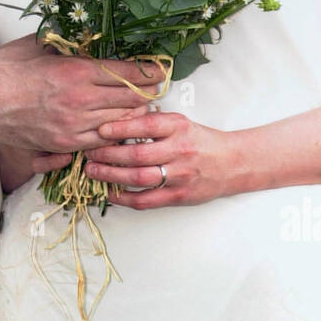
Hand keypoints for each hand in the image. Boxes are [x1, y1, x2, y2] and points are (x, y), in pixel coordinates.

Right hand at [0, 46, 167, 153]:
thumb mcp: (39, 44)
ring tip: (143, 109)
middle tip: (156, 88)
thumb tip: (90, 36)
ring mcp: (73, 126)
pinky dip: (113, 135)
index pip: (126, 72)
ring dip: (134, 116)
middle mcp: (80, 100)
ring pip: (120, 124)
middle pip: (130, 99)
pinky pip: (100, 143)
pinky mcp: (63, 144)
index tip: (160, 70)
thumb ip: (68, 42)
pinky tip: (118, 128)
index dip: (148, 72)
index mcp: (76, 71)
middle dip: (147, 94)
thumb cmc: (3, 70)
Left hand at [35, 106, 242, 209]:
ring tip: (92, 171)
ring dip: (110, 176)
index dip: (120, 128)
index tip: (99, 129)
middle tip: (89, 153)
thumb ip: (153, 123)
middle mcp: (179, 151)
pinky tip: (109, 193)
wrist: (232, 163)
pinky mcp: (178, 196)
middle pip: (137, 155)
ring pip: (138, 178)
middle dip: (108, 154)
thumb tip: (116, 120)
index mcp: (179, 127)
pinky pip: (146, 200)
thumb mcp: (180, 123)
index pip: (145, 125)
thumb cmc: (201, 141)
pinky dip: (124, 198)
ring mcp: (180, 176)